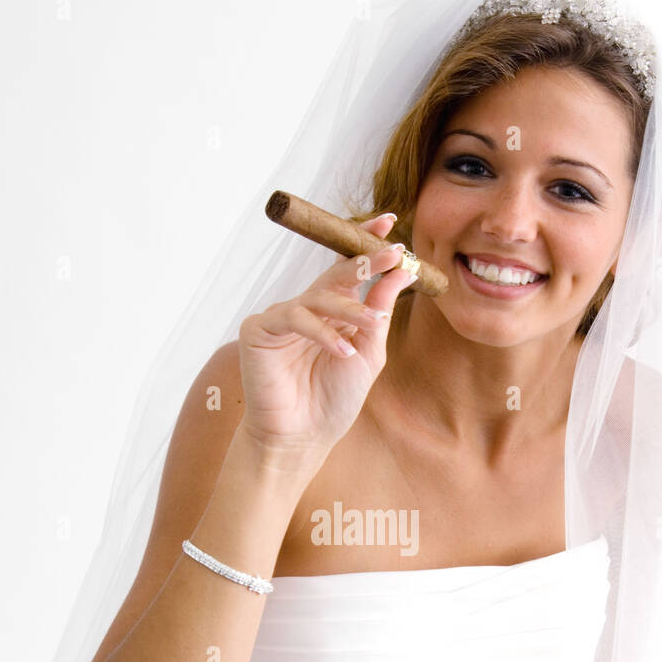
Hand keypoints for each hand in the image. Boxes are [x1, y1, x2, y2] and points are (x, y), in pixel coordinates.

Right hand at [237, 212, 412, 463]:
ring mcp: (281, 318)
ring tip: (372, 327)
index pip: (348, 270)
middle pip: (334, 274)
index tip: (389, 223)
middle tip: (390, 252)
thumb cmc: (333, 400)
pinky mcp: (258, 330)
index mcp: (330, 312)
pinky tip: (342, 352)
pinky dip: (321, 332)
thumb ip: (380, 311)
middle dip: (363, 260)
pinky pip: (293, 317)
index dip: (366, 244)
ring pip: (318, 297)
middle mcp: (305, 309)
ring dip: (349, 309)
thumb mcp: (368, 352)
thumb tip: (403, 270)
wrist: (303, 438)